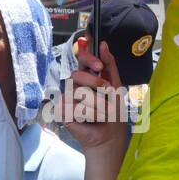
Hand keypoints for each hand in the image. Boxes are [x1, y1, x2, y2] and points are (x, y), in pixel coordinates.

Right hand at [64, 39, 127, 153]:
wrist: (109, 135)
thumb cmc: (113, 112)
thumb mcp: (116, 85)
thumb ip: (110, 65)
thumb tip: (103, 44)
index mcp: (87, 78)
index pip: (81, 60)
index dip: (86, 56)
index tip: (98, 63)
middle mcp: (74, 86)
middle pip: (76, 74)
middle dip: (95, 83)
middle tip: (106, 93)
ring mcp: (67, 99)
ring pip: (78, 92)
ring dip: (96, 103)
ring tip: (102, 112)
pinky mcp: (62, 112)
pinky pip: (74, 107)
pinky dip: (88, 114)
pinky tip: (91, 120)